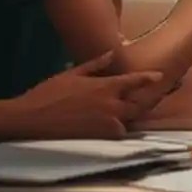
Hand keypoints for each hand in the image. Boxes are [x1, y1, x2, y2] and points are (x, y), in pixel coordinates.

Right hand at [3, 52, 163, 139]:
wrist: (31, 119)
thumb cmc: (48, 93)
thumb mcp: (72, 74)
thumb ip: (96, 65)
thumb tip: (113, 53)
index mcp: (105, 86)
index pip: (134, 81)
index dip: (148, 78)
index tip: (160, 76)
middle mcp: (112, 105)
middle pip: (139, 105)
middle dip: (146, 102)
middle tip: (153, 100)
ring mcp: (108, 123)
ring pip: (129, 121)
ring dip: (130, 118)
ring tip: (131, 115)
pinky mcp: (101, 138)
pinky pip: (117, 135)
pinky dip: (117, 130)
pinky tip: (114, 128)